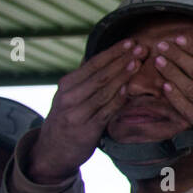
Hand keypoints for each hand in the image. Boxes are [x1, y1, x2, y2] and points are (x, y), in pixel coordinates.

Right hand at [29, 38, 145, 183]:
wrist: (52, 151)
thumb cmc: (67, 118)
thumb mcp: (69, 96)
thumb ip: (83, 79)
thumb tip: (97, 55)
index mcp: (67, 85)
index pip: (93, 64)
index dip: (113, 52)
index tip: (130, 42)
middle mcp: (69, 97)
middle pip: (100, 74)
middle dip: (122, 59)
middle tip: (141, 47)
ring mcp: (77, 113)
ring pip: (103, 91)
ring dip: (122, 75)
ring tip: (138, 62)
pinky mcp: (86, 129)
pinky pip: (106, 111)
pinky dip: (117, 99)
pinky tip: (129, 89)